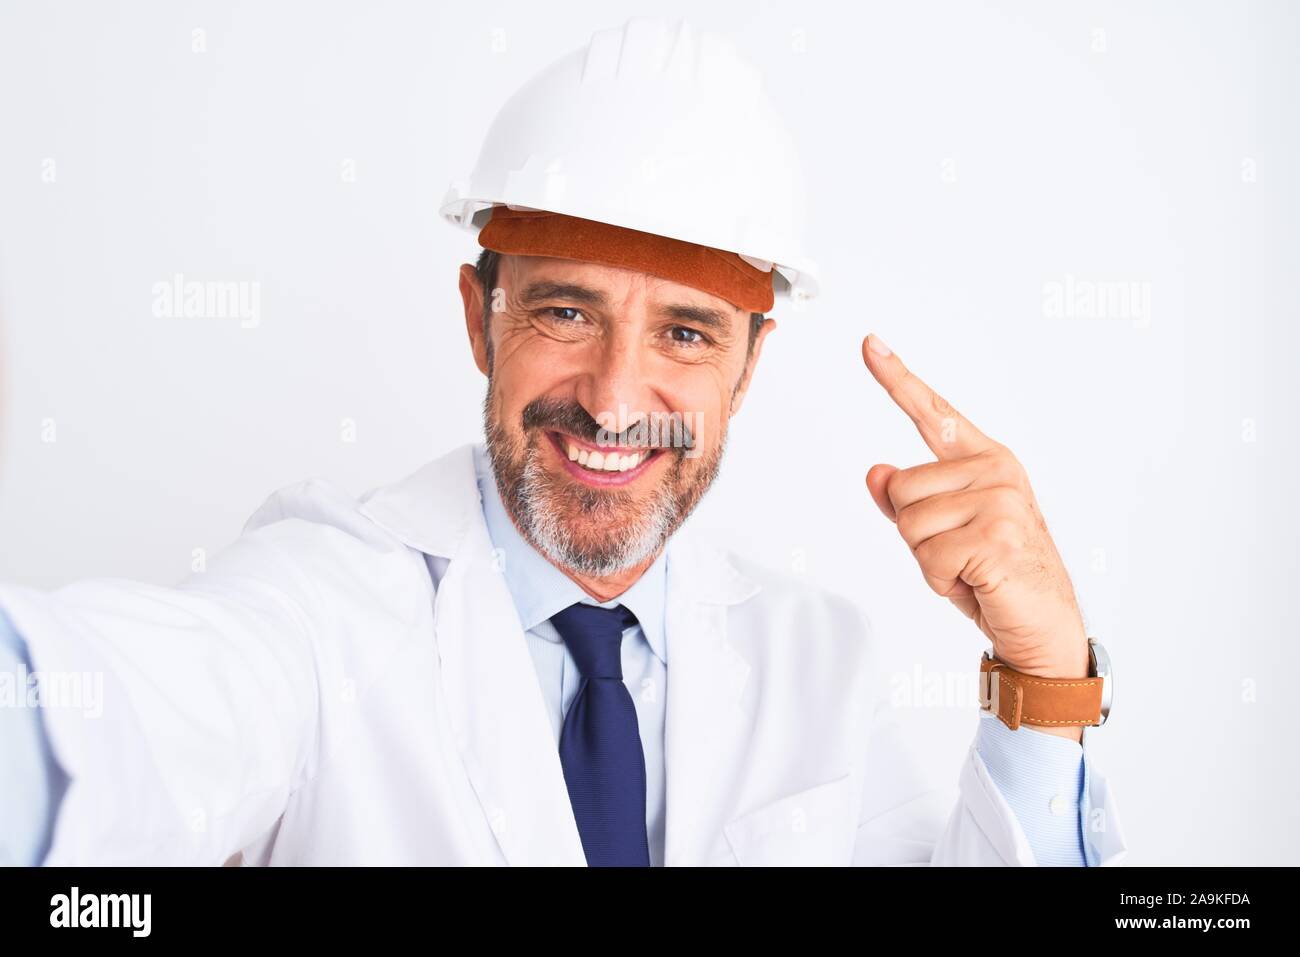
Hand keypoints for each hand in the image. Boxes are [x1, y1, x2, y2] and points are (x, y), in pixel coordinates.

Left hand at [861, 334, 1089, 698]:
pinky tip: (976, 583)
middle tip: (958, 555)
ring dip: (928, 560)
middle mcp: (995, 471)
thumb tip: (876, 472)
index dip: (896, 378)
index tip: (869, 343)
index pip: (932, 414)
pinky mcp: (997, 536)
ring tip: (969, 569)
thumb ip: (908, 502)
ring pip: (909, 523)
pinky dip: (941, 581)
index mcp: (984, 461)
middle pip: (901, 488)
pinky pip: (928, 557)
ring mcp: (1000, 501)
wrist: (1041, 627)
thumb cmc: (993, 577)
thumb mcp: (941, 536)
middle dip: (915, 534)